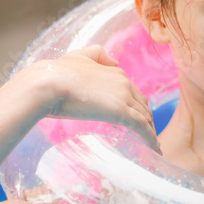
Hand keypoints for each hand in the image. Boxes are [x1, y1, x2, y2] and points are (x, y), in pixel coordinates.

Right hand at [30, 45, 160, 152]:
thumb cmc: (57, 73)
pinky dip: (151, 138)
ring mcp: (124, 97)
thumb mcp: (79, 56)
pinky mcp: (121, 112)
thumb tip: (115, 61)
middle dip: (147, 119)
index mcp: (115, 72)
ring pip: (145, 117)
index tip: (138, 117)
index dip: (137, 105)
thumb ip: (96, 54)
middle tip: (148, 134)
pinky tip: (155, 149)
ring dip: (151, 131)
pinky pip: (142, 127)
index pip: (133, 92)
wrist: (48, 83)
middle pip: (143, 105)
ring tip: (154, 145)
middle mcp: (124, 82)